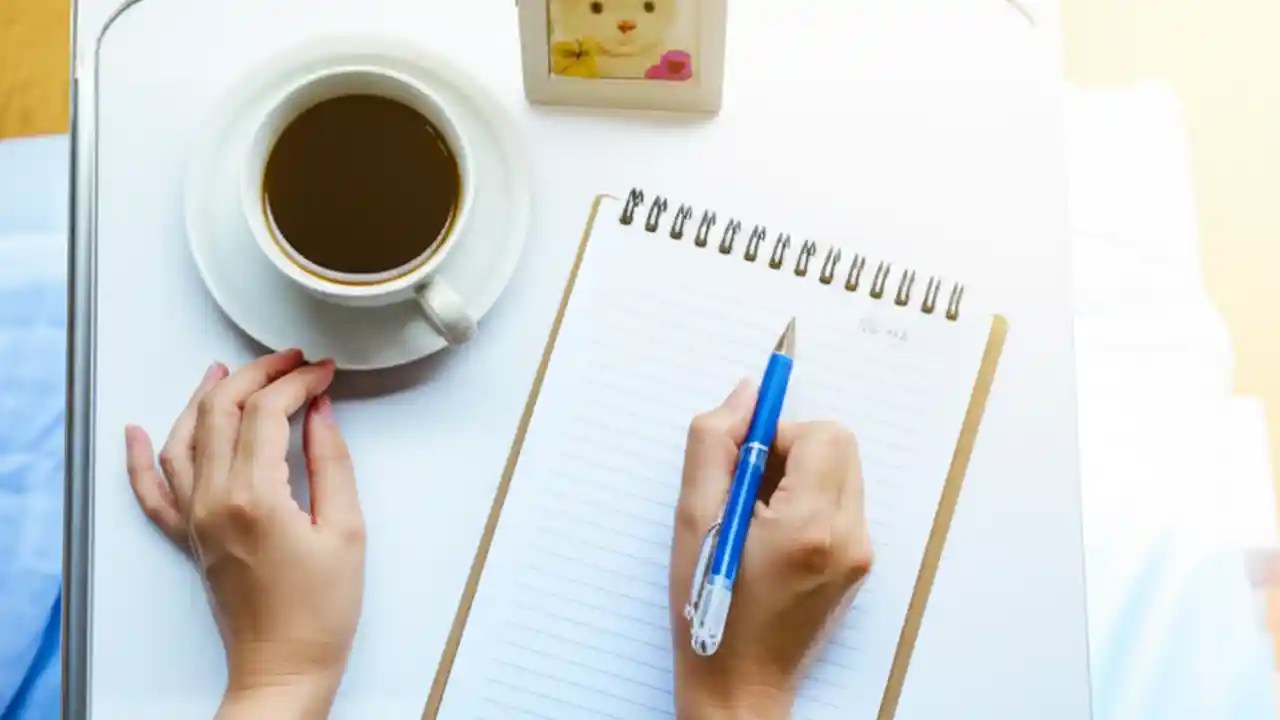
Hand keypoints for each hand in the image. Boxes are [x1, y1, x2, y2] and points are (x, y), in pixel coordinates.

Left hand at [124, 350, 365, 719]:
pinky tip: (135, 433)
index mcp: (254, 498)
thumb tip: (321, 415)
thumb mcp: (346, 530)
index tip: (322, 374)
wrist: (285, 666)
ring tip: (226, 371)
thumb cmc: (319, 612)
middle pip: (222, 412)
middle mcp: (214, 502)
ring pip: (185, 438)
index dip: (297, 382)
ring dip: (205, 397)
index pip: (266, 413)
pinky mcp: (189, 537)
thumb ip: (332, 463)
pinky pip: (152, 491)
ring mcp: (195, 519)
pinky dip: (140, 458)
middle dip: (257, 376)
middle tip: (290, 363)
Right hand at [670, 381, 873, 719]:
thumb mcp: (693, 519)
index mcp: (811, 525)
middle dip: (791, 450)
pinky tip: (772, 536)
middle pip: (839, 446)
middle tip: (747, 487)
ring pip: (841, 471)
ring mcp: (860, 554)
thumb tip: (747, 394)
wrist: (739, 683)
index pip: (821, 434)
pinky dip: (809, 502)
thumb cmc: (709, 607)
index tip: (744, 457)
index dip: (778, 434)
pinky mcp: (858, 564)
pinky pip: (841, 502)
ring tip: (756, 517)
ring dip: (799, 476)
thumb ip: (715, 444)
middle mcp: (849, 537)